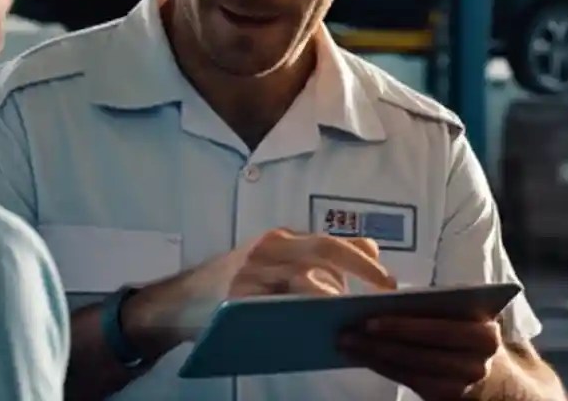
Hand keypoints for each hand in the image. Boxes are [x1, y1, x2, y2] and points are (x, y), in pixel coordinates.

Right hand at [135, 228, 396, 344]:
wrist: (178, 303)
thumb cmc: (233, 285)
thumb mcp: (272, 264)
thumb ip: (311, 262)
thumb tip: (365, 259)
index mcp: (281, 240)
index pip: (333, 241)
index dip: (364, 257)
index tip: (389, 280)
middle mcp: (269, 248)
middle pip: (325, 249)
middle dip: (362, 268)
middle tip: (387, 291)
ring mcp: (253, 271)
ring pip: (304, 278)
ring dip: (331, 296)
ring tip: (348, 314)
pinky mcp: (239, 296)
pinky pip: (277, 305)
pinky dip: (299, 313)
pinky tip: (313, 328)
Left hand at [339, 316, 502, 399]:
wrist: (493, 374)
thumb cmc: (468, 330)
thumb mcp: (464, 313)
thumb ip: (436, 304)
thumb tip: (384, 295)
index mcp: (485, 333)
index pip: (438, 329)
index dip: (402, 325)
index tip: (369, 317)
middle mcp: (477, 364)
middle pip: (419, 352)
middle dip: (379, 342)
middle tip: (346, 331)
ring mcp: (462, 387)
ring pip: (409, 369)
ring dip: (373, 356)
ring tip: (345, 343)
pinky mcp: (445, 399)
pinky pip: (407, 381)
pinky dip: (381, 367)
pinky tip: (361, 356)